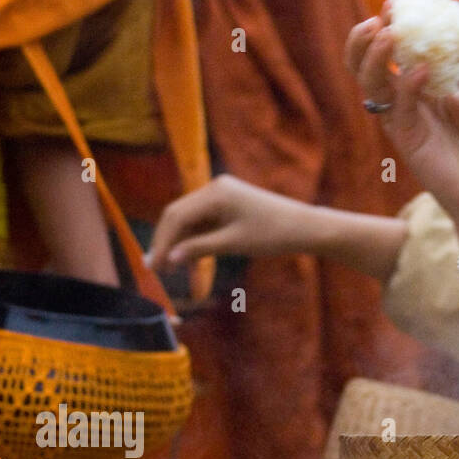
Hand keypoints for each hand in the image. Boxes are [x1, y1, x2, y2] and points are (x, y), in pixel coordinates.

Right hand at [148, 175, 318, 270]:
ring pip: (188, 220)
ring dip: (179, 244)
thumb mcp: (233, 243)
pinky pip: (202, 222)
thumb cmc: (272, 234)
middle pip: (177, 215)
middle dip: (166, 242)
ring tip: (172, 270)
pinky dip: (194, 240)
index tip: (155, 267)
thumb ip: (199, 249)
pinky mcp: (226, 204)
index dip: (162, 242)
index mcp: (215, 193)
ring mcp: (220, 194)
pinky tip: (190, 262)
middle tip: (156, 269)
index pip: (176, 216)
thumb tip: (170, 258)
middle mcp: (213, 188)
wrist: (303, 227)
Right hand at [346, 8, 458, 231]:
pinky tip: (421, 71)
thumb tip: (451, 28)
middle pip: (369, 66)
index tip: (395, 1)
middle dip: (366, 40)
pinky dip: (407, 87)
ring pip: (372, 86)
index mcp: (424, 85)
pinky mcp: (407, 141)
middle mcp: (407, 100)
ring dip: (374, 58)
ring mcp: (404, 120)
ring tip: (387, 34)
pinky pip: (398, 110)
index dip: (391, 26)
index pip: (397, 51)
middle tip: (377, 18)